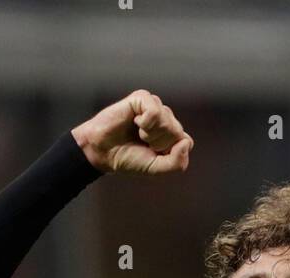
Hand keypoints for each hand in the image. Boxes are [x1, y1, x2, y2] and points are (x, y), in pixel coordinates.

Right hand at [72, 90, 193, 174]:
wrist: (103, 152)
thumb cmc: (128, 158)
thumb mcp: (156, 168)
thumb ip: (177, 162)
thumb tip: (186, 143)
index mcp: (171, 134)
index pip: (186, 142)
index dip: (169, 152)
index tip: (153, 153)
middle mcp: (166, 118)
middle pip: (177, 132)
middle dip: (159, 143)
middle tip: (143, 143)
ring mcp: (155, 106)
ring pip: (167, 121)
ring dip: (151, 134)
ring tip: (138, 133)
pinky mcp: (142, 98)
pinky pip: (155, 112)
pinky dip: (145, 123)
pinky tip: (135, 122)